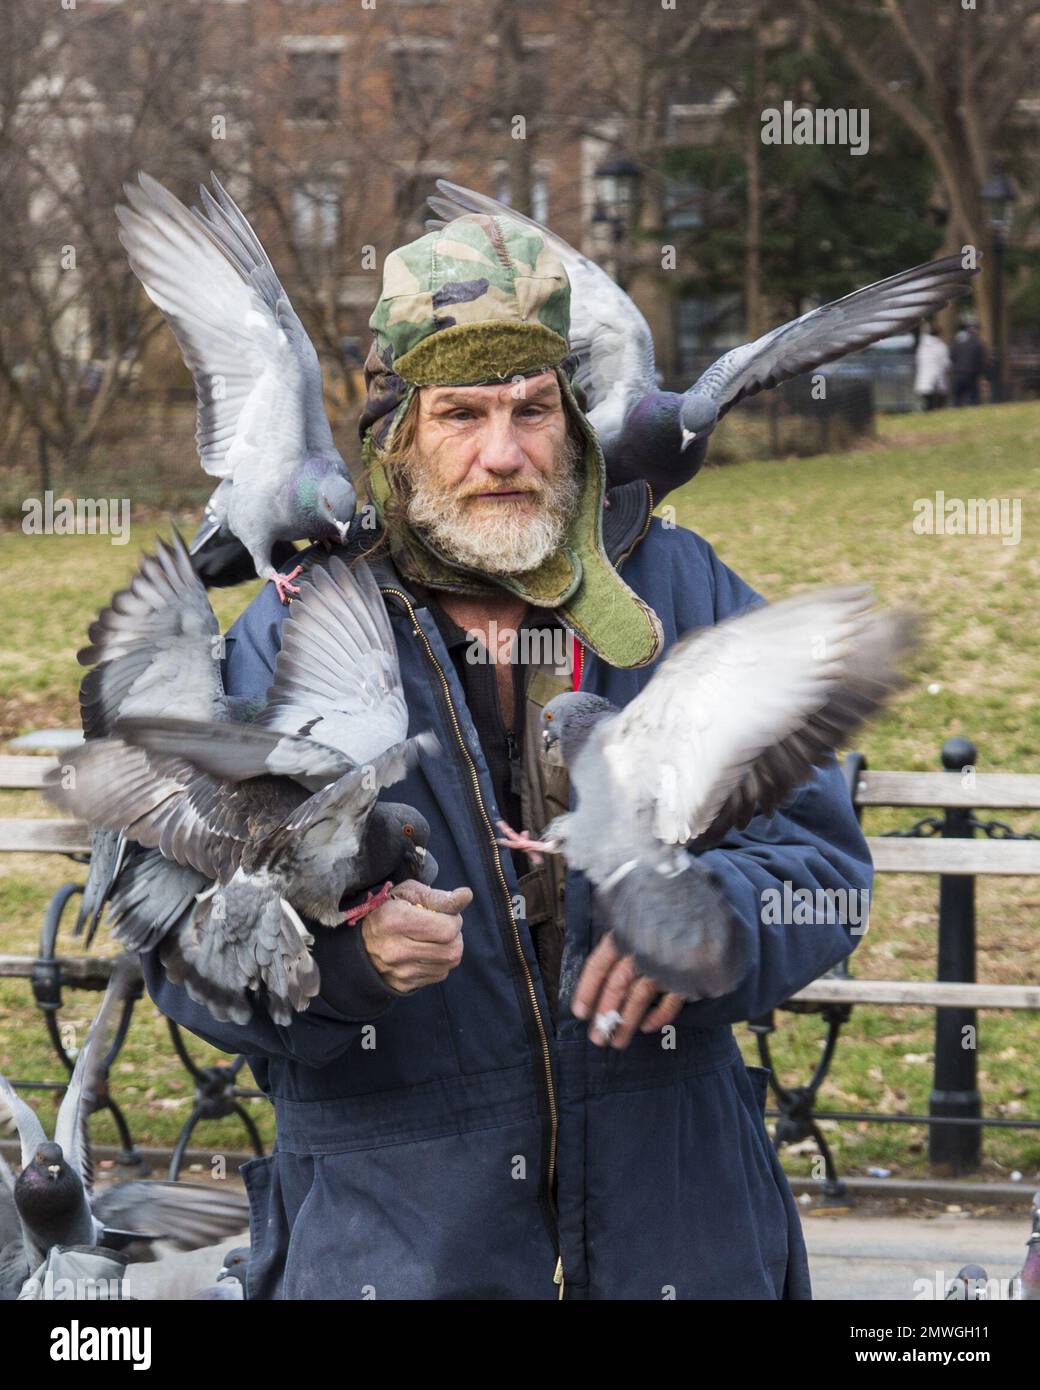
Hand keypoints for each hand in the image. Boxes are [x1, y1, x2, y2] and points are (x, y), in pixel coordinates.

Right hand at [360, 880, 470, 993]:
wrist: (359, 943)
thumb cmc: (387, 911)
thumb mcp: (408, 893)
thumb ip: (438, 896)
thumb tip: (467, 895)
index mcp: (396, 921)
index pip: (447, 929)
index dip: (454, 919)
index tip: (445, 914)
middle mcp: (397, 950)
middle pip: (452, 950)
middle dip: (455, 935)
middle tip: (442, 926)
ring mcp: (400, 971)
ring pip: (449, 963)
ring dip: (449, 948)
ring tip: (434, 938)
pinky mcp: (404, 985)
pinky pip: (439, 975)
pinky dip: (440, 962)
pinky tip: (427, 952)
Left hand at [571, 932, 683, 1048]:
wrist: (698, 917)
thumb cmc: (661, 926)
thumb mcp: (634, 926)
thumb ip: (618, 947)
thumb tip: (600, 980)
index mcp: (624, 936)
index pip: (599, 964)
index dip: (587, 989)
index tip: (579, 1013)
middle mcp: (641, 950)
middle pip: (617, 984)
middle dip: (606, 1012)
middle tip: (597, 1037)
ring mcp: (664, 963)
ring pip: (640, 995)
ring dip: (627, 1021)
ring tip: (617, 1042)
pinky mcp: (686, 975)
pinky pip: (671, 1000)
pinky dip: (659, 1016)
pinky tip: (647, 1028)